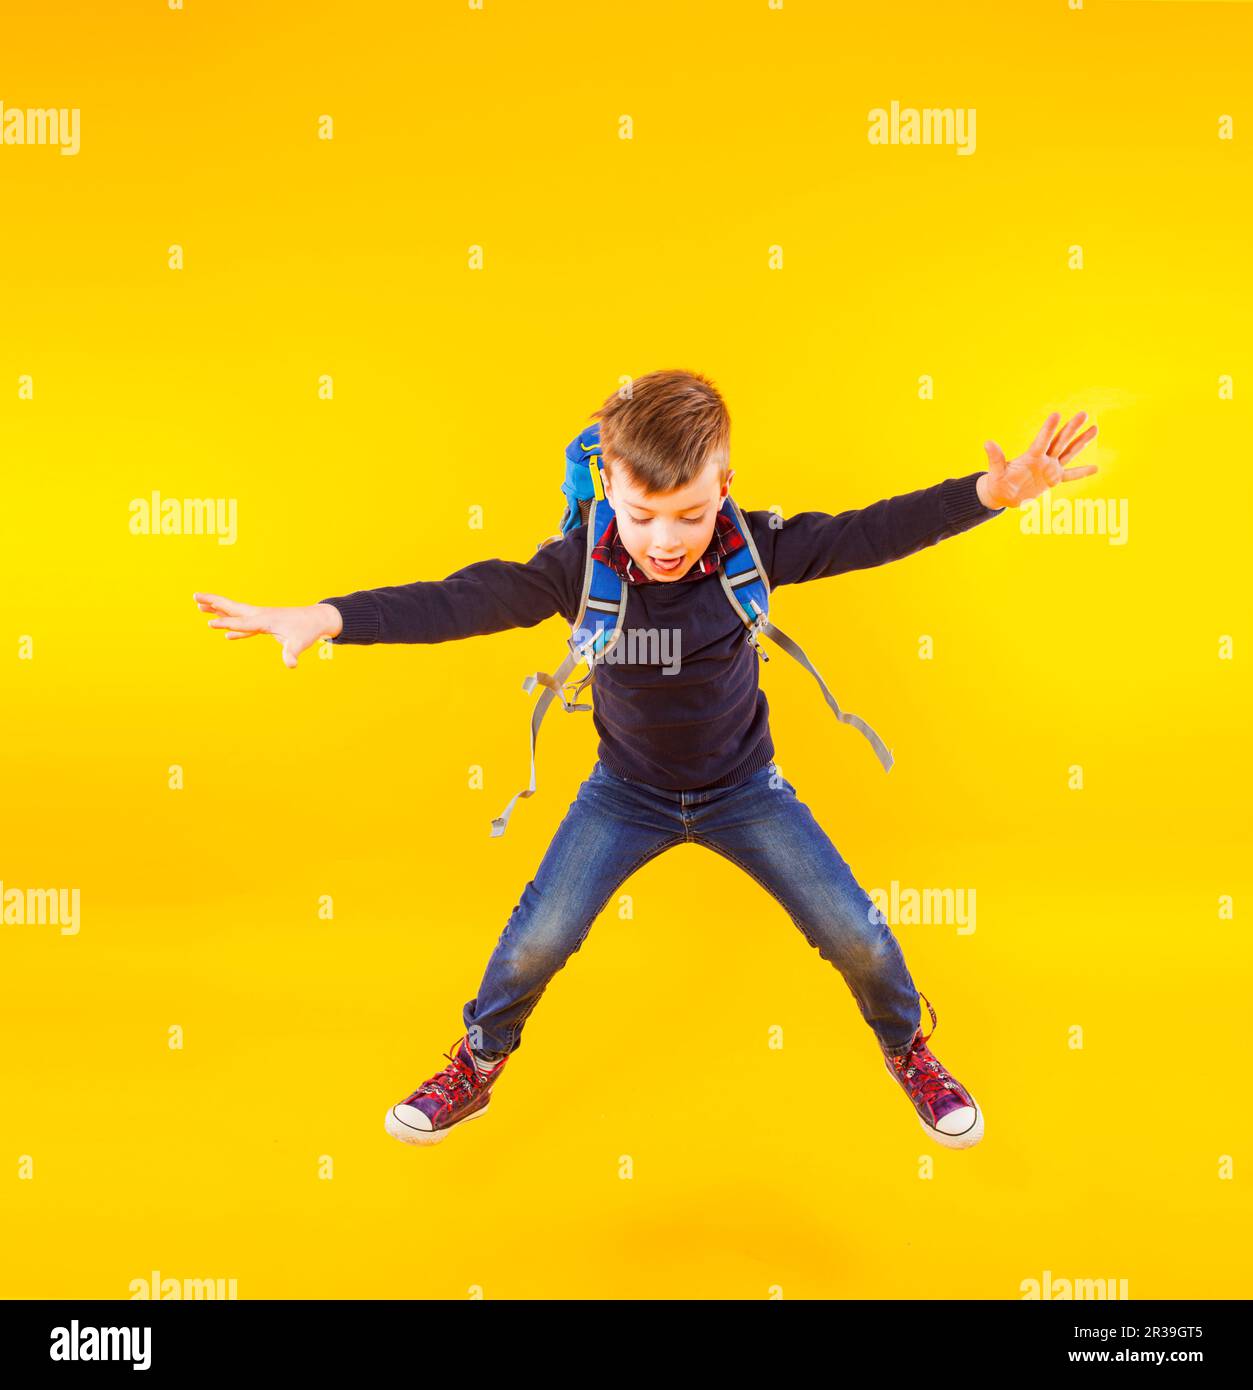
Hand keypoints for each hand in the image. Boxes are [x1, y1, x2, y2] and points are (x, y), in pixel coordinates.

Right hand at [194, 594, 341, 668]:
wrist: (317, 619)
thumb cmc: (308, 631)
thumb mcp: (300, 643)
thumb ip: (291, 653)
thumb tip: (291, 665)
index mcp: (265, 620)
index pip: (241, 623)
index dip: (226, 624)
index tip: (209, 623)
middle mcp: (260, 615)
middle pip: (232, 608)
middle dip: (213, 602)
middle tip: (195, 596)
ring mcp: (261, 617)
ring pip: (235, 613)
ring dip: (218, 609)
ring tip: (200, 606)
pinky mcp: (265, 623)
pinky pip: (244, 624)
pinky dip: (234, 627)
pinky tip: (226, 634)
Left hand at [977, 411, 1097, 509]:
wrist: (1003, 494)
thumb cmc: (997, 482)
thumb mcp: (996, 472)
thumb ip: (995, 458)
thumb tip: (987, 442)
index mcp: (1031, 457)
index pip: (1042, 441)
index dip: (1049, 429)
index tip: (1056, 414)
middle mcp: (1043, 459)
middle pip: (1060, 441)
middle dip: (1072, 428)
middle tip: (1084, 413)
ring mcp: (1050, 468)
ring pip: (1069, 453)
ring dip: (1082, 441)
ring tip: (1094, 428)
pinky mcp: (1053, 479)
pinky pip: (1071, 475)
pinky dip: (1082, 472)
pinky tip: (1096, 468)